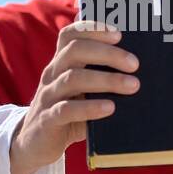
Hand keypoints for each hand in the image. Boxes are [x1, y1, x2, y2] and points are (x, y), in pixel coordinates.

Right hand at [9, 20, 139, 173]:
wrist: (34, 144)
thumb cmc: (68, 114)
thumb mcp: (81, 93)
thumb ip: (100, 79)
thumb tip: (138, 73)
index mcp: (60, 63)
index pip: (70, 36)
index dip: (92, 29)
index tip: (118, 33)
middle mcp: (52, 75)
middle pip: (75, 51)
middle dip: (107, 54)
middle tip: (135, 64)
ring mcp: (48, 97)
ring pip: (73, 78)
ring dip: (106, 79)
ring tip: (132, 85)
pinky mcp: (47, 120)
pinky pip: (66, 110)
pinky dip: (89, 107)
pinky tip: (110, 108)